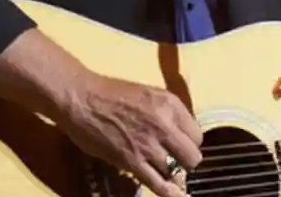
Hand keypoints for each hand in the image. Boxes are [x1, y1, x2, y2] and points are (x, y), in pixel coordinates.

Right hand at [55, 71, 202, 196]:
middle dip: (186, 161)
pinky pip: (158, 184)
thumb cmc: (112, 93)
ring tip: (166, 173)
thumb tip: (178, 135)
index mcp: (170, 105)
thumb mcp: (149, 95)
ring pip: (177, 171)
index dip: (189, 142)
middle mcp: (164, 125)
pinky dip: (168, 192)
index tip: (180, 144)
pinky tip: (174, 195)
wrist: (82, 99)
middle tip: (175, 160)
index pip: (197, 134)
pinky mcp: (132, 162)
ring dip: (173, 174)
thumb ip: (168, 114)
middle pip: (192, 155)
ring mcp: (149, 145)